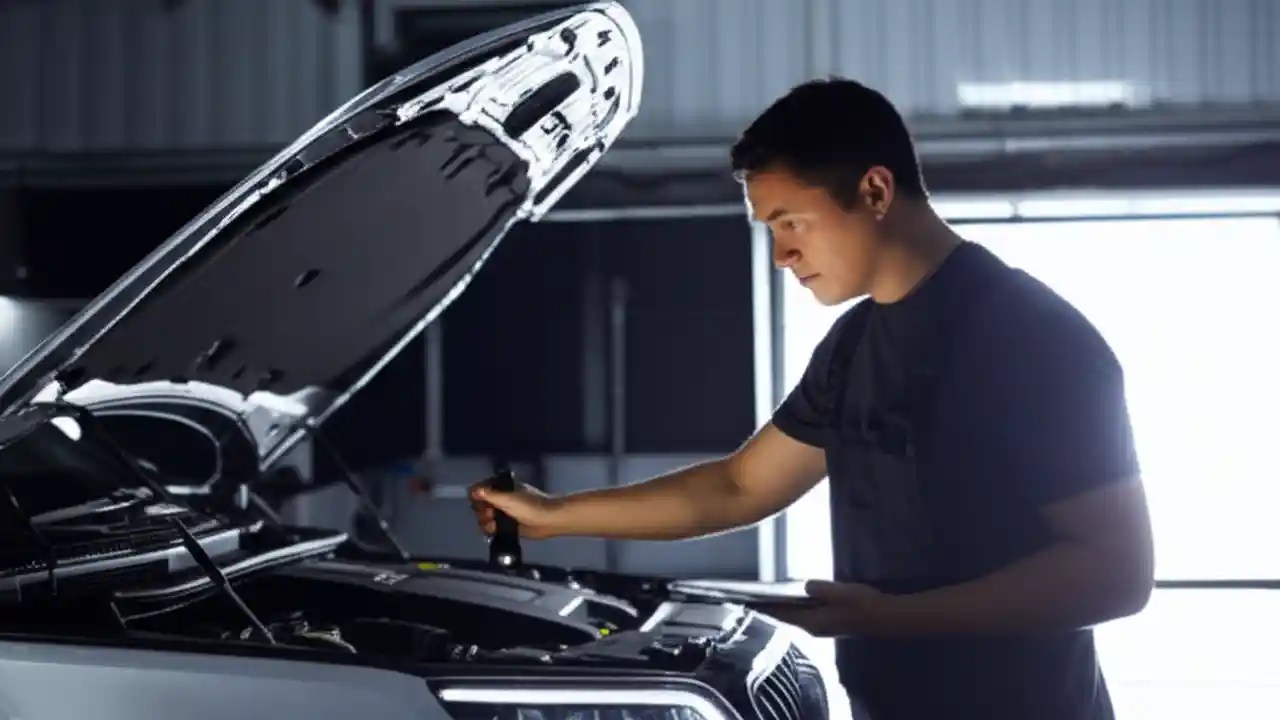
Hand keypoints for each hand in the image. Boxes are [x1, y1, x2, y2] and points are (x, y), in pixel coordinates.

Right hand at [468, 479, 564, 539]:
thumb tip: (473, 490)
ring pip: (487, 518)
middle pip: (482, 505)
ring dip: (486, 522)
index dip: (477, 496)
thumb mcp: (508, 499)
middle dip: (482, 511)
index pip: (482, 489)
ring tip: (494, 525)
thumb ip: (489, 495)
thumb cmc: (529, 506)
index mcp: (503, 489)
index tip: (478, 502)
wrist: (548, 520)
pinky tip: (493, 532)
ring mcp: (506, 514)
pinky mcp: (509, 527)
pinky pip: (494, 529)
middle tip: (490, 515)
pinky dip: (491, 531)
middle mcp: (503, 500)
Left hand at [751, 580, 888, 636]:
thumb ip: (818, 589)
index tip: (747, 601)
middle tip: (753, 596)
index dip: (764, 608)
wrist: (883, 617)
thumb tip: (804, 586)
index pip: (781, 614)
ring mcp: (821, 627)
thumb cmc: (860, 604)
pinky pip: (805, 615)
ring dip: (782, 608)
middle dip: (770, 608)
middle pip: (785, 617)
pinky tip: (793, 599)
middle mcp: (812, 628)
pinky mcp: (829, 623)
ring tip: (768, 596)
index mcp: (811, 622)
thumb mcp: (838, 592)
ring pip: (795, 617)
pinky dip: (794, 608)